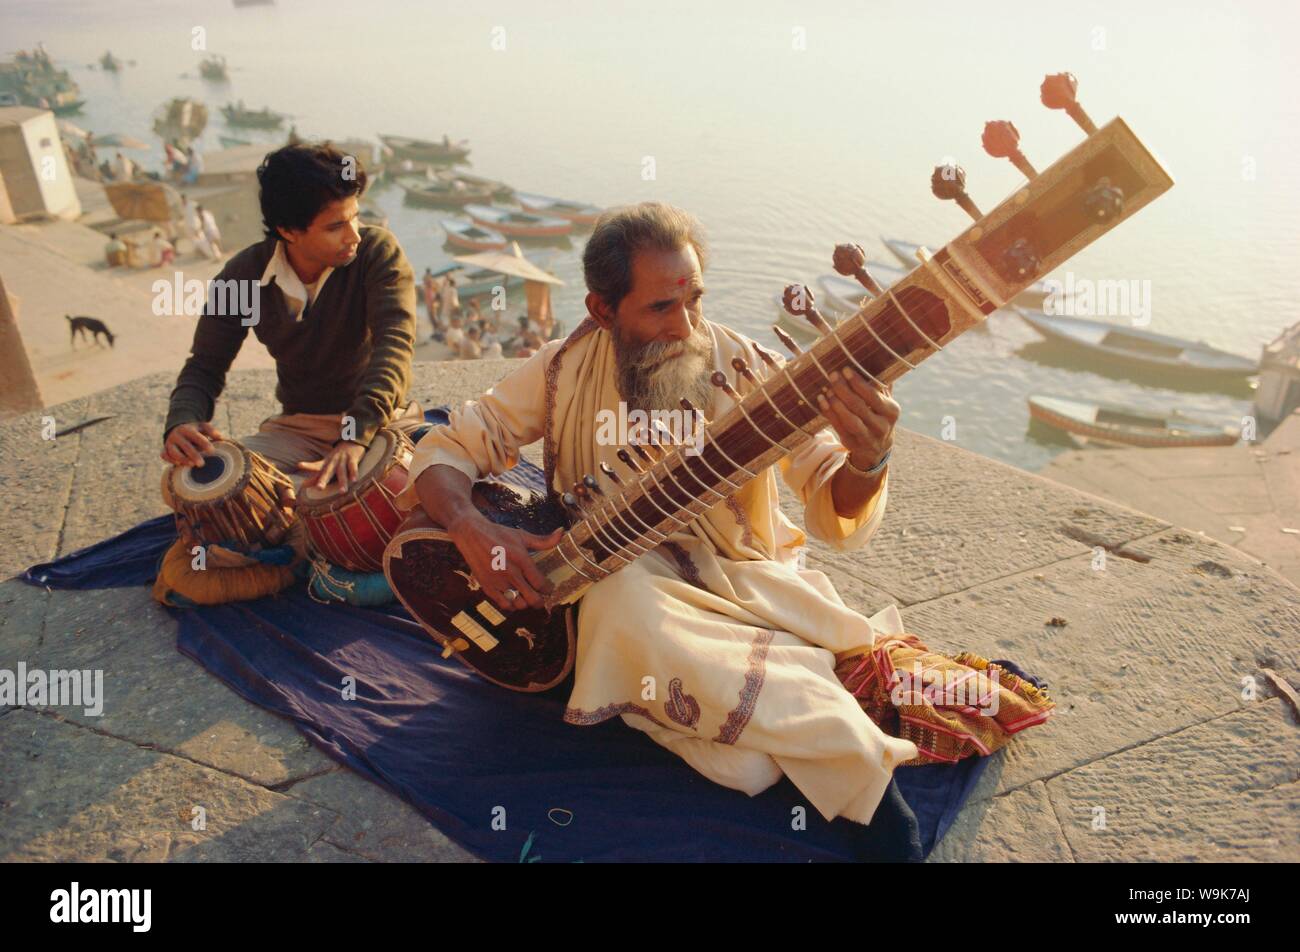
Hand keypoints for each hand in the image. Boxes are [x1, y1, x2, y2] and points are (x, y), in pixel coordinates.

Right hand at [161, 421, 225, 465]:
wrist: (177, 429)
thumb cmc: (194, 431)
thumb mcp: (202, 427)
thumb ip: (211, 431)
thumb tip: (220, 437)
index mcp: (187, 429)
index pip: (196, 436)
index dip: (204, 443)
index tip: (212, 451)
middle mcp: (177, 435)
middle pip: (185, 446)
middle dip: (193, 455)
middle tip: (202, 464)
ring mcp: (169, 442)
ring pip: (173, 451)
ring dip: (182, 459)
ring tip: (192, 465)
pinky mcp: (165, 449)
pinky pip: (164, 455)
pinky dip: (170, 460)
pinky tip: (179, 464)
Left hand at [297, 441, 366, 492]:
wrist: (351, 441)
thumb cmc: (337, 458)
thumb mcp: (326, 464)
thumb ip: (316, 476)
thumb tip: (302, 486)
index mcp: (326, 463)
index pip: (316, 466)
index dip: (308, 466)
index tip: (299, 465)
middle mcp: (333, 462)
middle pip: (327, 472)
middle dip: (324, 480)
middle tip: (319, 488)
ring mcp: (343, 460)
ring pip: (342, 472)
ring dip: (342, 481)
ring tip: (342, 492)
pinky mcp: (352, 458)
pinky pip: (353, 467)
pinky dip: (354, 473)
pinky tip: (354, 480)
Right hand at [446, 514, 561, 611]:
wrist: (471, 534)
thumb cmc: (499, 534)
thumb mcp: (522, 535)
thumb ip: (543, 540)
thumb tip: (562, 533)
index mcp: (522, 560)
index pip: (541, 583)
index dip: (548, 589)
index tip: (549, 588)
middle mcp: (511, 573)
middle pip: (532, 599)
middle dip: (540, 601)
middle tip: (541, 598)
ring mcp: (498, 581)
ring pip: (519, 604)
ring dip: (525, 603)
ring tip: (526, 597)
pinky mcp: (487, 587)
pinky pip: (503, 605)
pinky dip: (511, 605)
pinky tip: (513, 598)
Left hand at [816, 367, 897, 470]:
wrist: (876, 449)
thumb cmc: (878, 416)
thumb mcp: (885, 402)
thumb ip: (882, 384)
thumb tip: (877, 356)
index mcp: (892, 411)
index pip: (873, 395)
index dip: (858, 382)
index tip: (845, 369)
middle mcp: (882, 426)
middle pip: (860, 406)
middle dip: (844, 389)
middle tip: (833, 375)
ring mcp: (867, 437)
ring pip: (850, 419)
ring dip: (836, 403)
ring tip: (827, 389)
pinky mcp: (853, 444)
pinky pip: (839, 427)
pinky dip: (829, 413)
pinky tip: (822, 400)